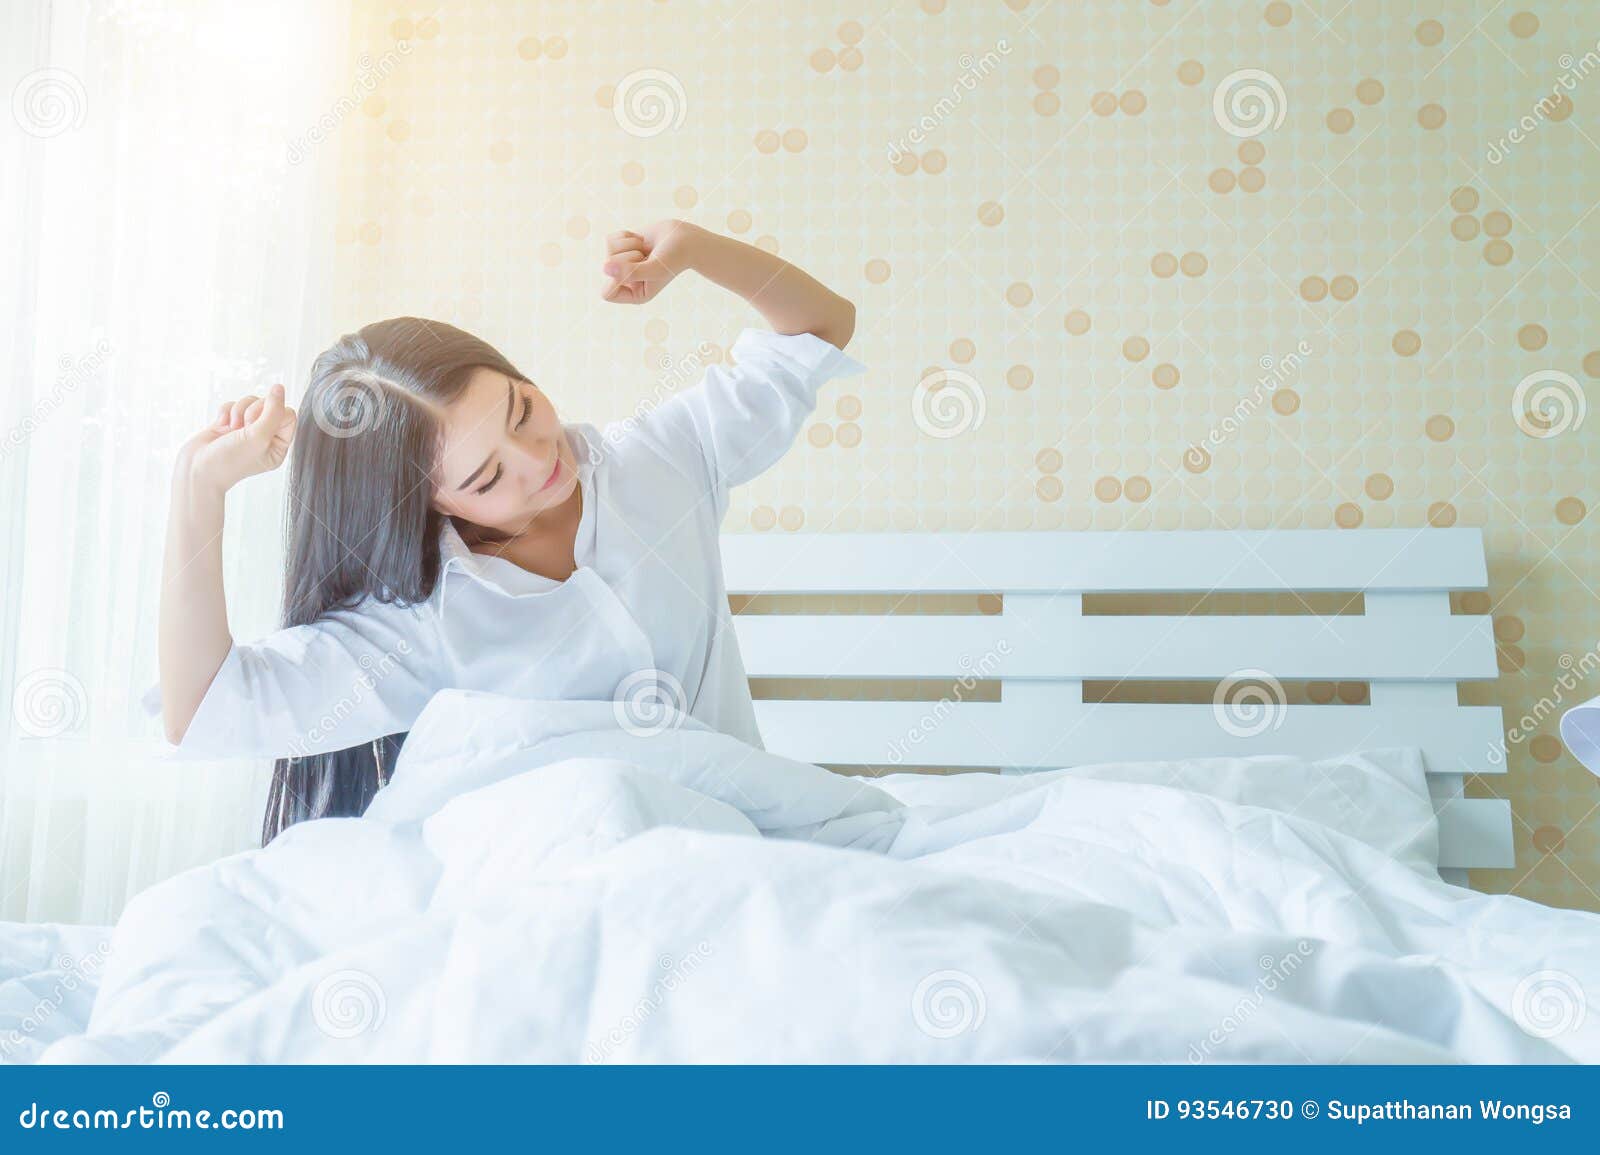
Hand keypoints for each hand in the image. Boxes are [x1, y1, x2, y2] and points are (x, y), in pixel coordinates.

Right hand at [177, 383, 296, 492]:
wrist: (197, 468)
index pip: (288, 415)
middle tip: (244, 428)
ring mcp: (246, 430)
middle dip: (253, 411)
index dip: (274, 412)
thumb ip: (273, 411)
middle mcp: (265, 437)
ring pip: (250, 402)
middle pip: (269, 404)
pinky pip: (233, 405)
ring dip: (239, 411)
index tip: (259, 424)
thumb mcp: (259, 436)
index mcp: (278, 445)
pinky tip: (221, 426)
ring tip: (232, 428)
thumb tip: (279, 388)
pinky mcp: (229, 424)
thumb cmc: (230, 460)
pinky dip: (226, 412)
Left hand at [600, 219, 699, 304]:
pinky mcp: (622, 246)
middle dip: (629, 257)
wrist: (685, 238)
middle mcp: (626, 280)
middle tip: (646, 257)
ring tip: (645, 249)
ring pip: (609, 250)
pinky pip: (611, 238)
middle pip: (607, 267)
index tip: (634, 269)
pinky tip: (641, 240)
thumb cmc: (674, 258)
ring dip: (629, 245)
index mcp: (634, 294)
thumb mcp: (655, 269)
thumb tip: (604, 267)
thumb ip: (631, 272)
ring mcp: (623, 263)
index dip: (616, 279)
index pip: (608, 293)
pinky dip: (627, 236)